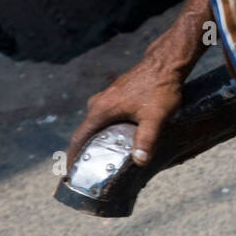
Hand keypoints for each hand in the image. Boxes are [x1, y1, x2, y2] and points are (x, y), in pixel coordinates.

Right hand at [65, 61, 184, 170]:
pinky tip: (118, 138)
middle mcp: (99, 103)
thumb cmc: (160, 88)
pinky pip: (106, 116)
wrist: (165, 63)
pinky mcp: (116, 95)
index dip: (73, 156)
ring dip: (97, 139)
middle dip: (85, 150)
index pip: (79, 137)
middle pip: (86, 131)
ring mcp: (106, 97)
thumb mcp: (155, 117)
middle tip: (89, 170)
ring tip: (103, 157)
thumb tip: (140, 161)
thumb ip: (146, 139)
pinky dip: (107, 129)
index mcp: (101, 109)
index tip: (69, 172)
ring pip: (97, 123)